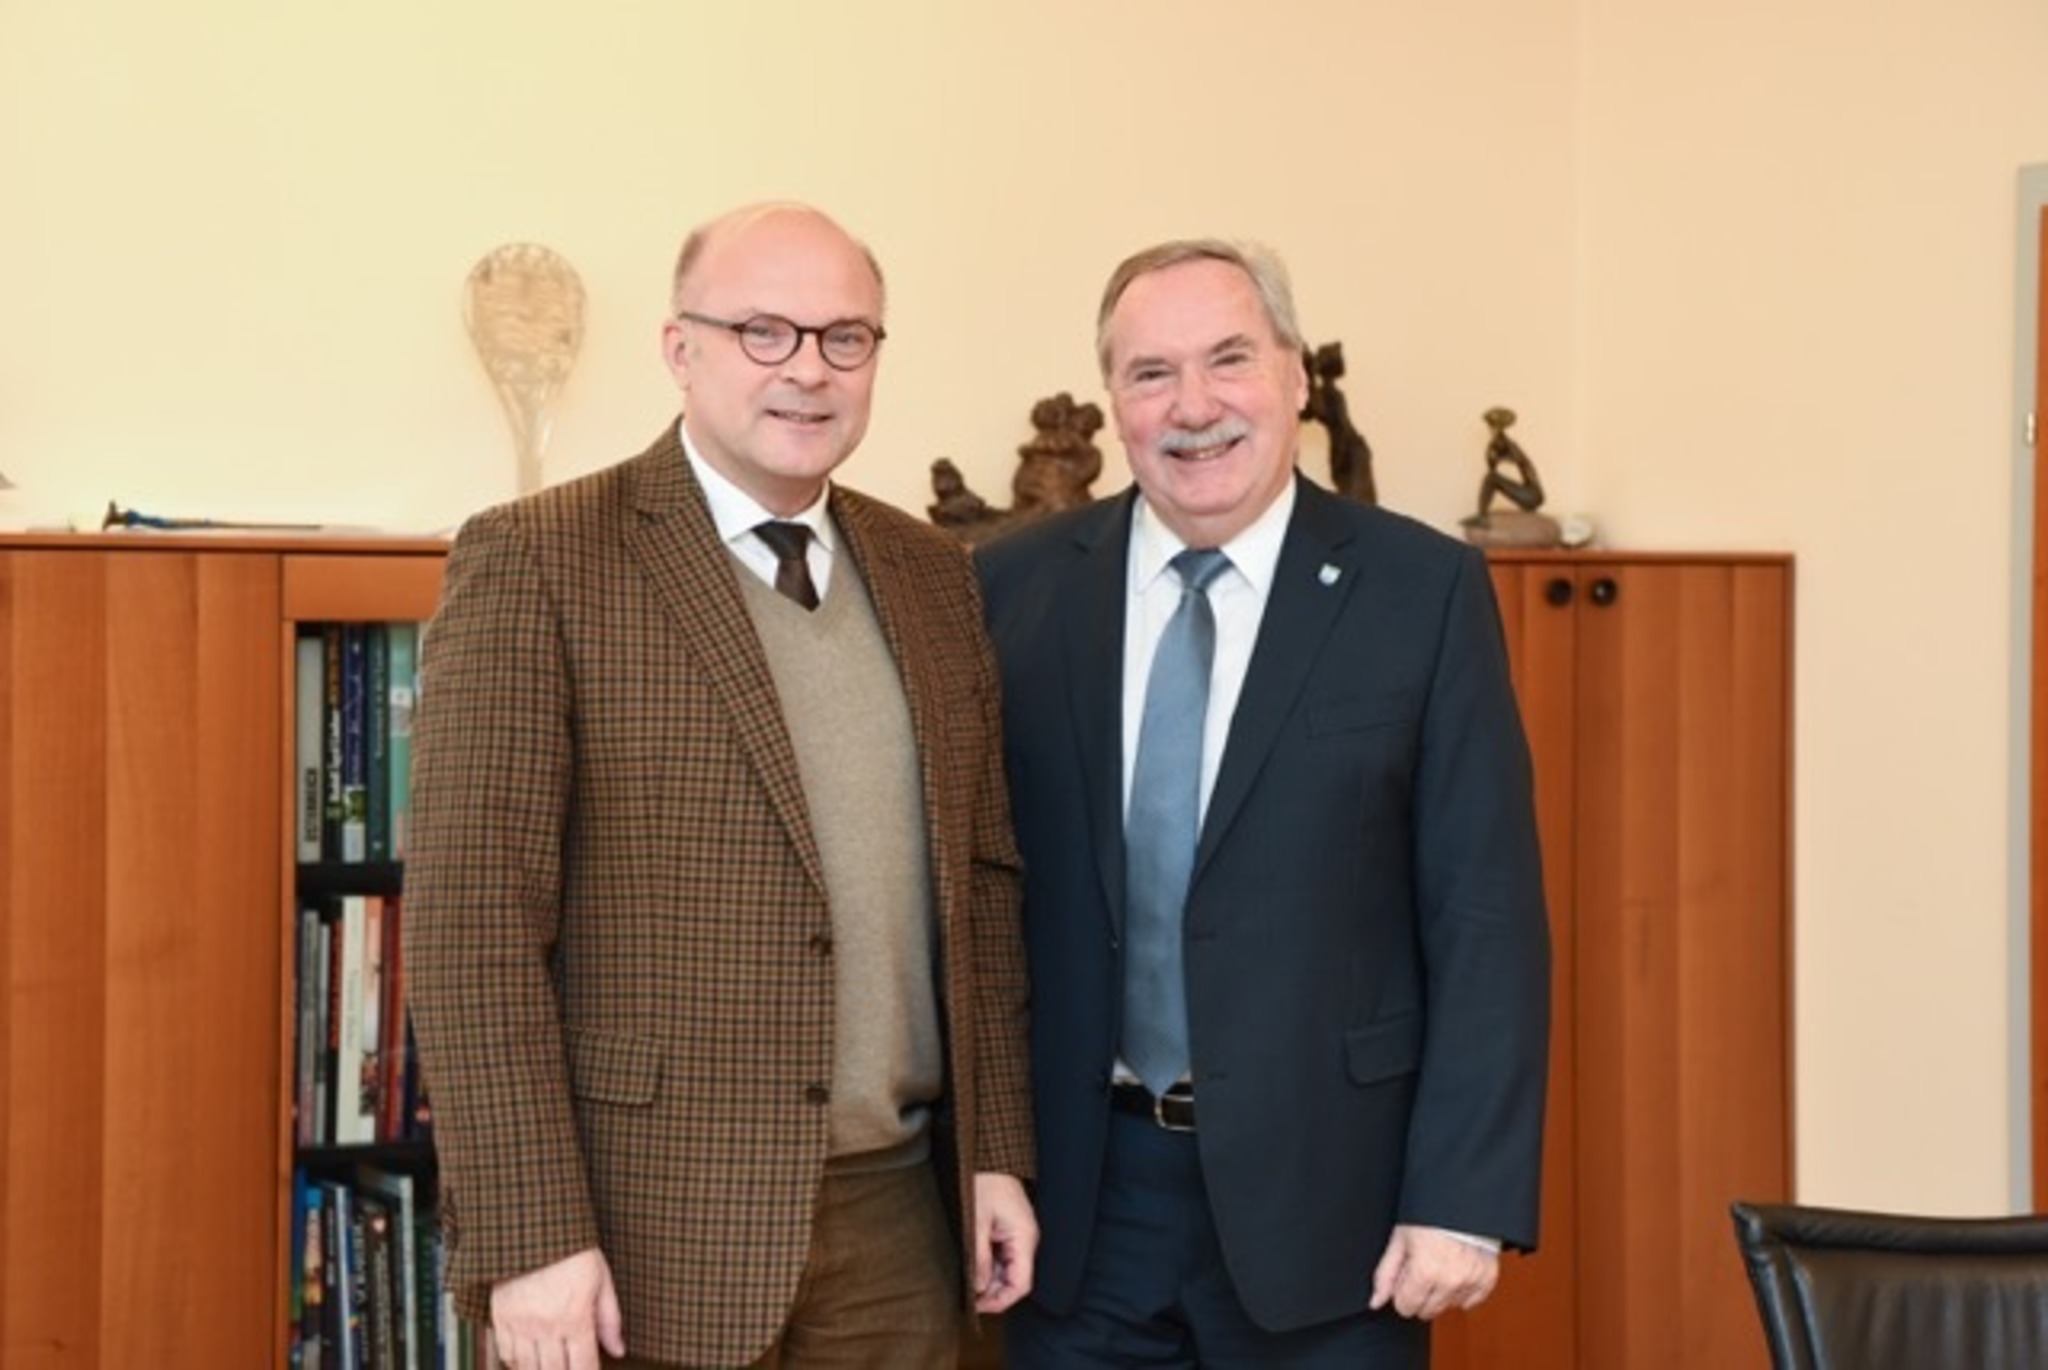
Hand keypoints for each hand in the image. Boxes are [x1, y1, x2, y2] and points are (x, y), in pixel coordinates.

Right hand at [489, 1246, 626, 1369]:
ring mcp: (520, 1323)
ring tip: (551, 1364)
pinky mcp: (500, 1316)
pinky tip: (528, 1357)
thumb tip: (618, 1350)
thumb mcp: (601, 1279)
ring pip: (527, 1368)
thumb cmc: (572, 1249)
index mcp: (575, 1317)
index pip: (583, 1366)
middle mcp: (546, 1326)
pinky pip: (505, 1353)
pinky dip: (516, 1361)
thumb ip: (610, 1319)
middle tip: (570, 1367)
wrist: (533, 1226)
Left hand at [971, 1172, 1037, 1312]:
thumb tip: (978, 1287)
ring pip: (1008, 1271)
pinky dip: (988, 1266)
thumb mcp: (976, 1222)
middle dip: (992, 1292)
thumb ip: (978, 1256)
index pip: (1021, 1284)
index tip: (977, 1305)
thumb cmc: (983, 1183)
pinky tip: (972, 1266)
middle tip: (967, 1297)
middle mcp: (1026, 1240)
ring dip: (988, 1280)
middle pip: (1015, 1280)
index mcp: (1024, 1238)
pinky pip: (1003, 1258)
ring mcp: (1019, 1236)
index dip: (1000, 1301)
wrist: (988, 1158)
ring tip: (966, 1282)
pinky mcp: (1011, 1232)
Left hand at [1368, 1224, 1499, 1320]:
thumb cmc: (1428, 1215)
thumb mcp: (1400, 1239)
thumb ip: (1386, 1274)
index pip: (1406, 1307)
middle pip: (1427, 1311)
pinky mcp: (1487, 1278)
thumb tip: (1376, 1301)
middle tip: (1422, 1266)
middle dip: (1420, 1294)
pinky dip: (1463, 1291)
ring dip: (1442, 1292)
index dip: (1401, 1292)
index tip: (1406, 1275)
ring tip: (1440, 1264)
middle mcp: (1450, 1280)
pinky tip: (1456, 1271)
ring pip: (1448, 1307)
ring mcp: (1471, 1280)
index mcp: (1425, 1272)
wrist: (1462, 1199)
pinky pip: (1472, 1301)